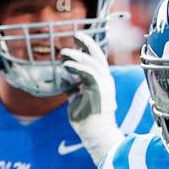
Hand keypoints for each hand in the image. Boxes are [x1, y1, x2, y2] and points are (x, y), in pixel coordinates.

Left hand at [61, 32, 122, 163]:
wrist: (95, 134)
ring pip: (92, 61)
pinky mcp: (99, 88)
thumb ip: (72, 89)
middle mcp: (105, 80)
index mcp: (101, 82)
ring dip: (77, 55)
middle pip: (97, 55)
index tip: (74, 44)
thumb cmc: (86, 121)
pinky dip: (76, 66)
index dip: (86, 49)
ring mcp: (103, 84)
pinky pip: (87, 72)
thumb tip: (65, 80)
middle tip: (75, 34)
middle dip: (86, 43)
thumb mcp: (75, 100)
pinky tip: (66, 65)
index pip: (95, 60)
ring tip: (63, 53)